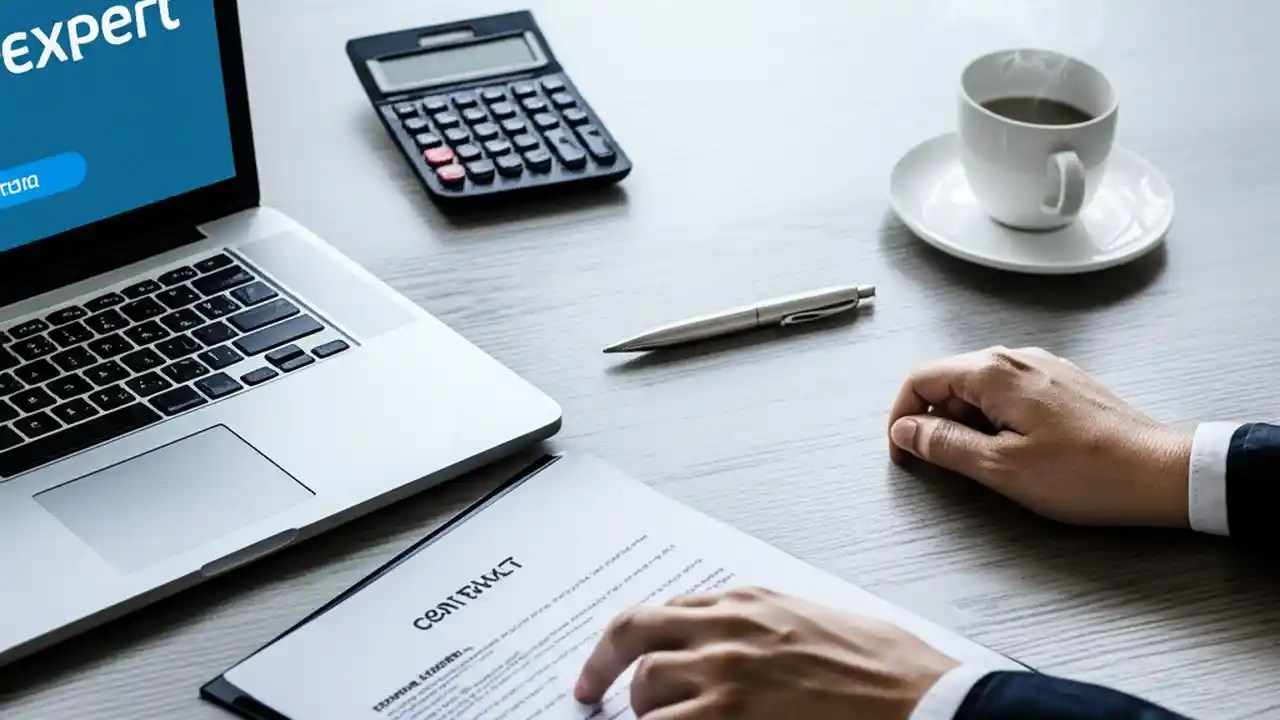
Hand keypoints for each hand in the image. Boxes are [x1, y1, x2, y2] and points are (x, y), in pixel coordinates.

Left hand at [573, 587, 956, 719]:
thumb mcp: (818, 622)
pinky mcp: (727, 719)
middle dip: (605, 665)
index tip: (616, 655)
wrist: (926, 703)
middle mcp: (726, 630)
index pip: (666, 609)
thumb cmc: (889, 671)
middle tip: (589, 688)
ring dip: (645, 713)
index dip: (632, 636)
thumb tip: (739, 647)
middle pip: (634, 634)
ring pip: (646, 691)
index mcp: (749, 601)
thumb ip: (766, 626)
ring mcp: (724, 676)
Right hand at [888, 346, 1192, 526]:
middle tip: (941, 464)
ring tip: (985, 465)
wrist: (1161, 473)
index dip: (902, 416)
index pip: (920, 378)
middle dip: (933, 420)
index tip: (903, 450)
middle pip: (949, 380)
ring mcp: (1044, 368)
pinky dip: (996, 420)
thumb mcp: (1000, 468)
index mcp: (994, 372)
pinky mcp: (1064, 384)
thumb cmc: (1089, 473)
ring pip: (980, 387)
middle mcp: (1017, 358)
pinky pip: (1010, 393)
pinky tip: (1017, 453)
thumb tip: (906, 430)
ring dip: (966, 423)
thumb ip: (944, 445)